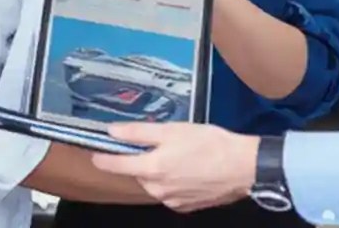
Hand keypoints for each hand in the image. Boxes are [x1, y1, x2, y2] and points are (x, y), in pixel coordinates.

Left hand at [91, 122, 259, 212]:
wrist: (243, 168)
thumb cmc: (209, 144)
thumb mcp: (172, 130)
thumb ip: (138, 132)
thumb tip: (112, 132)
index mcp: (151, 168)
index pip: (115, 165)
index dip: (103, 157)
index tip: (95, 152)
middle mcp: (157, 189)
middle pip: (137, 172)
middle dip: (142, 159)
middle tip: (161, 143)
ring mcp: (171, 201)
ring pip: (154, 183)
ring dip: (158, 170)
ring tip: (180, 156)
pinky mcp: (185, 207)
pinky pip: (169, 192)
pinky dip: (173, 181)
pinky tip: (189, 170)